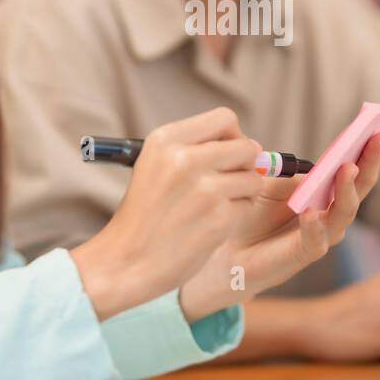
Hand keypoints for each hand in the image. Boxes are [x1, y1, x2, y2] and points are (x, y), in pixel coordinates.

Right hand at [70, 107, 262, 319]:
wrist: (126, 261)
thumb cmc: (145, 214)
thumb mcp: (155, 165)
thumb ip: (195, 148)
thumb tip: (249, 146)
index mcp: (166, 139)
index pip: (225, 118)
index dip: (234, 136)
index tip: (226, 156)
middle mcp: (185, 159)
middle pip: (247, 147)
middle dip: (244, 166)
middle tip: (226, 184)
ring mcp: (204, 189)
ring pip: (253, 178)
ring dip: (242, 194)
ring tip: (212, 207)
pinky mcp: (219, 218)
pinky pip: (247, 206)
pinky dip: (235, 216)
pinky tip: (209, 225)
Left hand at [178, 109, 379, 320]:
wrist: (223, 252)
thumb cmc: (246, 213)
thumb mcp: (263, 182)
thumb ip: (282, 169)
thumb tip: (289, 154)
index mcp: (324, 186)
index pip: (356, 159)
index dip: (376, 138)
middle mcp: (330, 209)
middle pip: (361, 183)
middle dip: (373, 157)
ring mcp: (320, 233)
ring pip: (344, 212)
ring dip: (348, 189)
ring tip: (348, 167)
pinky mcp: (301, 255)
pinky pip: (315, 241)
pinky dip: (314, 226)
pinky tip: (310, 212)